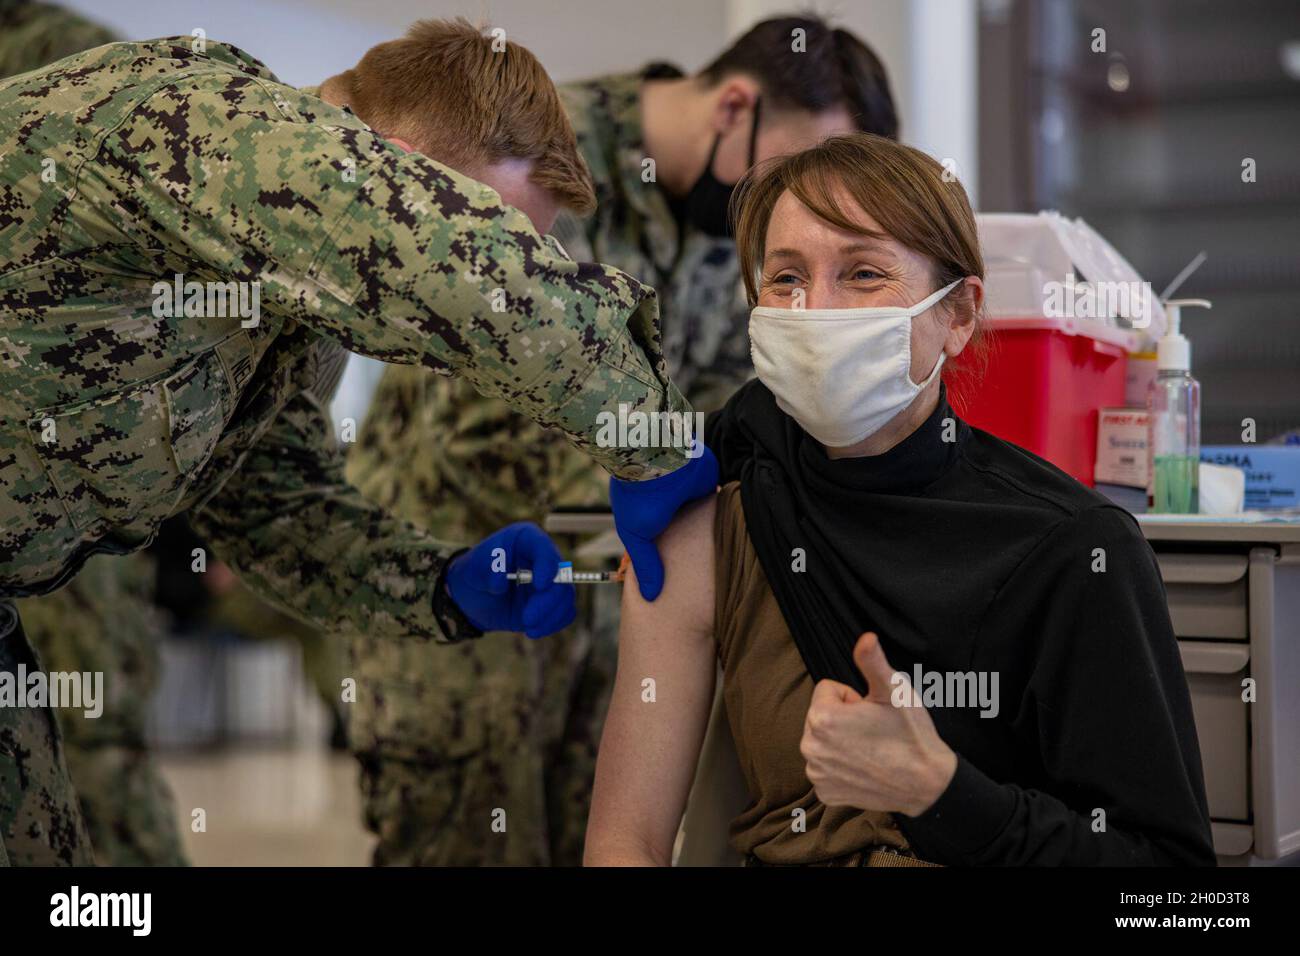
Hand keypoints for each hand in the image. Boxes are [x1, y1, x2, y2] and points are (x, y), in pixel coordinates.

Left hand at [445, 522, 575, 638]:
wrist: (473, 594)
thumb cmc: (476, 572)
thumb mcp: (475, 567)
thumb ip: (488, 572)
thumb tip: (501, 585)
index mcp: (527, 539)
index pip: (543, 547)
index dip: (546, 565)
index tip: (539, 585)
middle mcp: (543, 558)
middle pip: (561, 576)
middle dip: (547, 601)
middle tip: (527, 619)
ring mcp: (550, 581)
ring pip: (566, 597)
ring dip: (550, 616)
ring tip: (529, 629)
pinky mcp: (550, 602)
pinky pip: (565, 612)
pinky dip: (553, 624)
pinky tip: (534, 631)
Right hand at [609, 444, 717, 600]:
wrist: (659, 459)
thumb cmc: (641, 498)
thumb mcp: (638, 538)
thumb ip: (647, 565)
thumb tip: (651, 597)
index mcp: (652, 516)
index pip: (666, 542)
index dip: (675, 558)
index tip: (685, 582)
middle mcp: (671, 505)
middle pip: (688, 532)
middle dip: (696, 547)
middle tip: (710, 575)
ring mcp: (691, 494)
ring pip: (705, 519)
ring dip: (712, 532)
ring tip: (728, 559)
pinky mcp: (709, 484)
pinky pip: (721, 502)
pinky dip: (726, 514)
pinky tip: (737, 534)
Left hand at [801, 632, 956, 816]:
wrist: (927, 783)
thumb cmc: (911, 734)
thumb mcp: (894, 690)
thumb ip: (873, 661)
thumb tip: (866, 638)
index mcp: (822, 717)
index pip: (827, 690)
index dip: (853, 697)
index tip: (871, 711)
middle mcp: (811, 747)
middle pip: (821, 716)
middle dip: (843, 719)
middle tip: (872, 731)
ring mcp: (817, 773)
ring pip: (822, 741)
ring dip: (840, 742)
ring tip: (870, 749)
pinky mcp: (825, 792)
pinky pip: (826, 768)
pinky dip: (841, 767)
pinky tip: (864, 768)